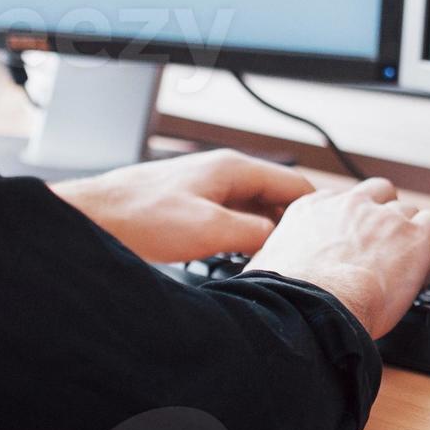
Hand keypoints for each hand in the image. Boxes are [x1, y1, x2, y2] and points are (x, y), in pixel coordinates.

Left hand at [52, 150, 318, 263]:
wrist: (93, 219)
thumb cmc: (139, 217)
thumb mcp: (209, 229)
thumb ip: (253, 233)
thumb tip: (282, 240)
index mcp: (233, 168)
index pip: (294, 183)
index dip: (319, 209)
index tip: (336, 233)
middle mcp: (222, 174)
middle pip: (276, 197)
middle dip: (295, 224)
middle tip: (313, 254)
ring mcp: (206, 190)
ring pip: (254, 212)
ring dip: (268, 234)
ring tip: (284, 261)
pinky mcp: (190, 209)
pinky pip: (232, 222)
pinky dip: (245, 239)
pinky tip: (246, 261)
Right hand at [245, 177, 429, 338]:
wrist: (313, 309)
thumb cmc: (285, 298)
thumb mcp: (267, 266)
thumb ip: (278, 258)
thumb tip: (270, 275)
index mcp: (311, 210)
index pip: (340, 201)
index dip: (352, 224)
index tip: (353, 244)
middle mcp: (349, 205)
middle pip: (378, 193)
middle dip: (383, 215)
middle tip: (383, 247)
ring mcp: (384, 217)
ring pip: (408, 210)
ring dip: (408, 233)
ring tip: (406, 264)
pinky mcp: (414, 236)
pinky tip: (424, 266)